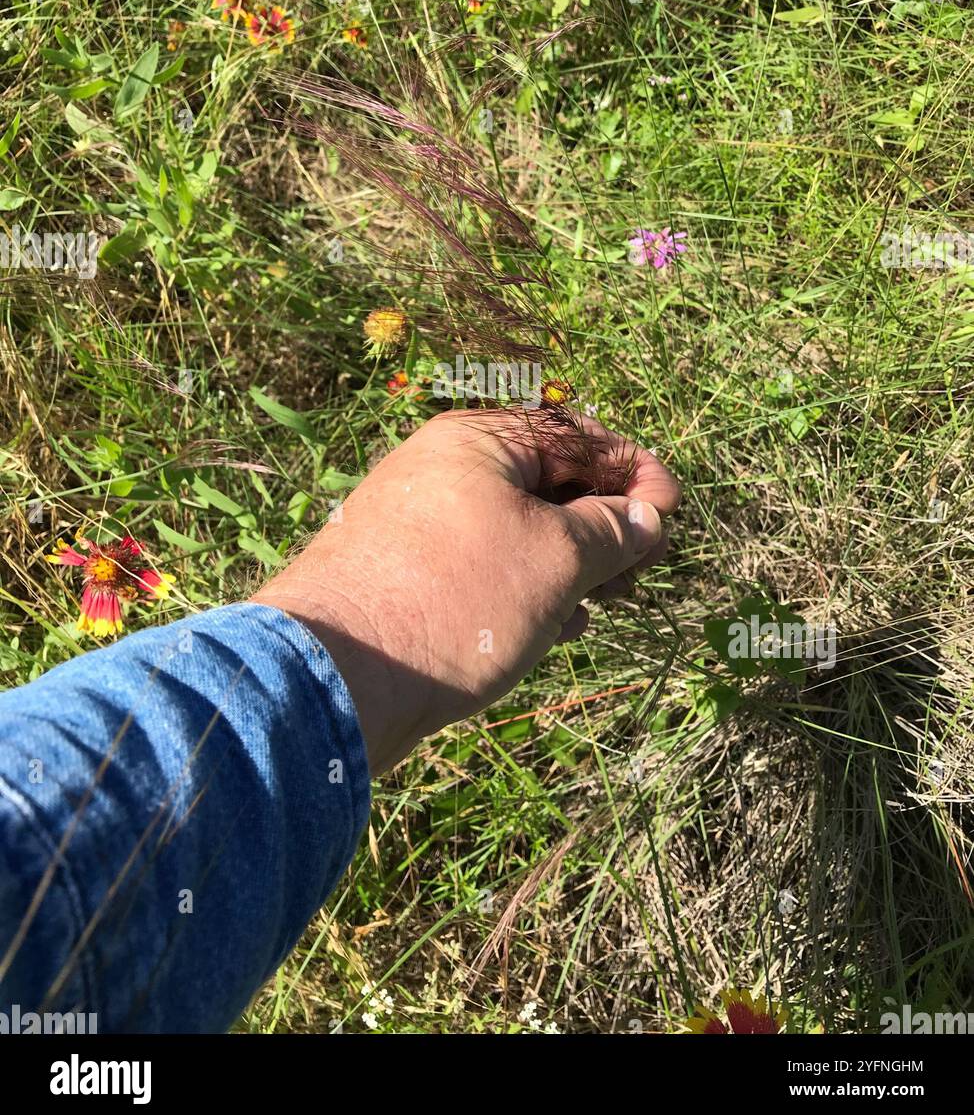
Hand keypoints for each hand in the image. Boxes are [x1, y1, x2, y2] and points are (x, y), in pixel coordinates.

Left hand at [251, 410, 679, 772]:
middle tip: (644, 568)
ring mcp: (423, 526)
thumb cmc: (457, 600)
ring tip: (606, 604)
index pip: (576, 435)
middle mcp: (445, 471)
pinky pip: (487, 569)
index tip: (672, 513)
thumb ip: (609, 531)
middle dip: (606, 524)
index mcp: (477, 441)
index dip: (633, 471)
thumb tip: (645, 516)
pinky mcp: (410, 578)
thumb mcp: (555, 560)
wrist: (336, 678)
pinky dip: (529, 590)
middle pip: (548, 482)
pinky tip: (558, 629)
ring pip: (520, 532)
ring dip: (573, 565)